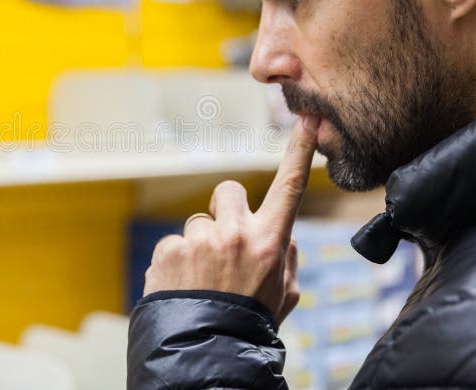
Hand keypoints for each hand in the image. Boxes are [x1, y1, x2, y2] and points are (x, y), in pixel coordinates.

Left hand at [143, 115, 319, 323]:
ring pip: (196, 223)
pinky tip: (182, 287)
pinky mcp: (168, 250)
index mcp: (271, 242)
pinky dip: (176, 263)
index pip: (289, 187)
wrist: (206, 356)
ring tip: (201, 281)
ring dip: (199, 245)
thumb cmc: (250, 323)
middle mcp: (235, 234)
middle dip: (224, 210)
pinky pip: (173, 244)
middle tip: (223, 242)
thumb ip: (286, 258)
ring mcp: (199, 240)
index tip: (307, 120)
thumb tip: (282, 235)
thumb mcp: (283, 295)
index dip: (298, 151)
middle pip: (227, 191)